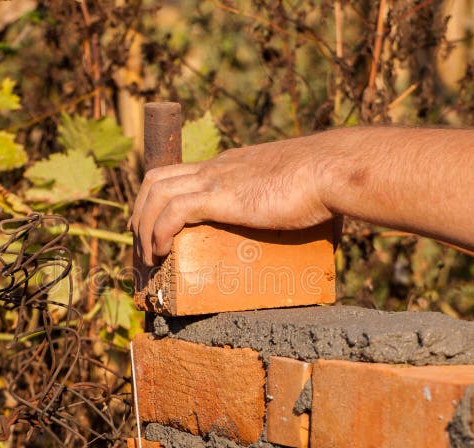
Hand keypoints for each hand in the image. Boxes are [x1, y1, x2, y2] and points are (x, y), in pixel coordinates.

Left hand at [129, 133, 339, 265]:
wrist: (332, 169)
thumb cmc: (328, 183)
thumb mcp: (303, 194)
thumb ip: (302, 207)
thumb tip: (329, 237)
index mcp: (232, 164)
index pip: (181, 173)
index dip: (160, 200)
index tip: (157, 228)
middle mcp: (217, 166)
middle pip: (156, 179)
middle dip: (141, 213)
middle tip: (142, 246)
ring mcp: (216, 178)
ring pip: (155, 192)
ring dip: (144, 227)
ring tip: (147, 258)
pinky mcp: (219, 195)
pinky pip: (171, 211)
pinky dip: (158, 232)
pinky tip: (161, 253)